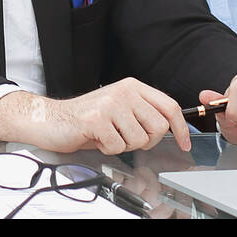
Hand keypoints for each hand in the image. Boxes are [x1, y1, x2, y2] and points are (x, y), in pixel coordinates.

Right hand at [0, 79, 193, 154]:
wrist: (51, 119)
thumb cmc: (86, 119)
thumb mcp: (120, 109)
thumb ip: (143, 114)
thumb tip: (171, 129)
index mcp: (133, 87)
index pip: (169, 106)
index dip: (180, 128)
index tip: (185, 144)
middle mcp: (124, 91)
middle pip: (158, 127)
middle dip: (145, 141)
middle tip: (125, 138)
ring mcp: (111, 103)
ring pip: (138, 140)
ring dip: (123, 145)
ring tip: (107, 135)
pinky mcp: (97, 119)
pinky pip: (117, 146)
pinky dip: (108, 149)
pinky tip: (96, 139)